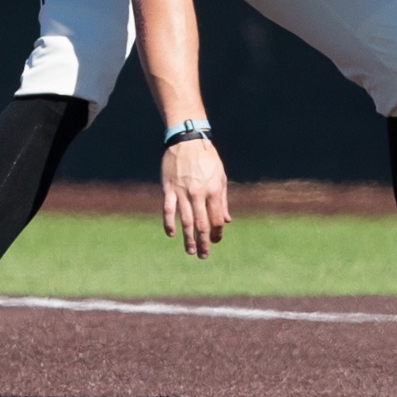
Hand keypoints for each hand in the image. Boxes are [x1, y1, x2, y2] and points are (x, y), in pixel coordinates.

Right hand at [161, 138, 230, 258]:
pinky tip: (171, 234)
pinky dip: (169, 223)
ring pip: (185, 221)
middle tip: (203, 255)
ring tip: (190, 251)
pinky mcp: (168, 189)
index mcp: (213, 191)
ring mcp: (182, 192)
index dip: (217, 234)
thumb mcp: (221, 176)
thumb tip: (227, 220)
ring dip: (188, 238)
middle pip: (201, 225)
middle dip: (203, 242)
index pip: (216, 219)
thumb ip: (223, 200)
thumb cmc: (207, 158)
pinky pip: (168, 210)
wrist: (187, 141)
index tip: (216, 241)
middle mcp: (198, 194)